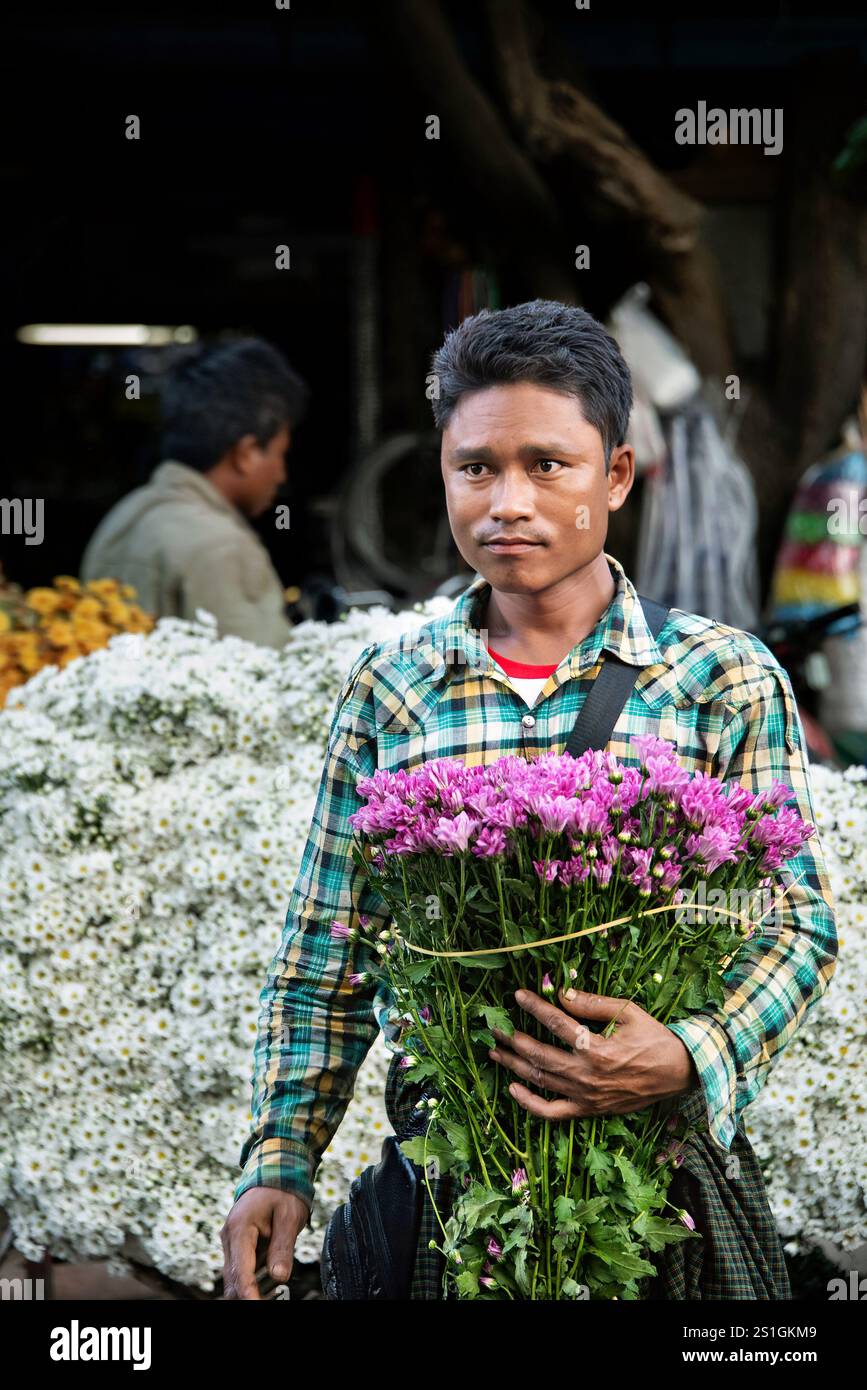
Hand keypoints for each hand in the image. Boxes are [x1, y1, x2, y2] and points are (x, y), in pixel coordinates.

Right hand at [220, 1188, 309, 1298]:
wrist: (275, 1174)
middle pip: (233, 1278)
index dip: (249, 1293)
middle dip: (249, 1294)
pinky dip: (253, 1280)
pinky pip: (241, 1269)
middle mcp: (229, 1237)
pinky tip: (271, 1285)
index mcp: (240, 1228)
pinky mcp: (237, 1246)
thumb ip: (282, 1248)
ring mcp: (231, 1242)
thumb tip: (279, 1278)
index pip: (240, 1270)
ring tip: (275, 1295)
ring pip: (235, 1277)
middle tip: (272, 1299)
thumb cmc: (283, 1192)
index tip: (257, 1304)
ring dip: (251, 1289)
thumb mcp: (289, 1217)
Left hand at [488, 986, 698, 1120]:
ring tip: (495, 1051)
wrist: (678, 1073)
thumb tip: (562, 993)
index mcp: (597, 1049)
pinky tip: (514, 1089)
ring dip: (514, 1065)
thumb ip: (593, 1003)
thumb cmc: (654, 1038)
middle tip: (494, 1026)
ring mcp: (586, 1096)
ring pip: (540, 1081)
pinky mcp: (589, 1110)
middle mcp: (587, 1075)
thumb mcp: (628, 1012)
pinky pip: (552, 1112)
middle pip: (539, 1055)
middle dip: (513, 1039)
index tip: (518, 995)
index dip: (534, 1007)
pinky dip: (530, 1104)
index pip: (556, 1023)